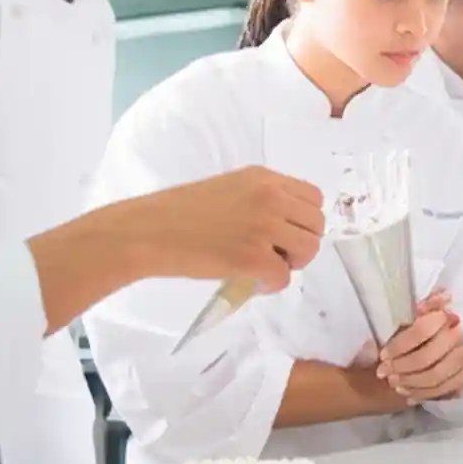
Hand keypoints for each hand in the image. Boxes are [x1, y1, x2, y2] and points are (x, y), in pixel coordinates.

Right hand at [112, 166, 324, 291]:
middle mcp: (270, 196)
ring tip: (267, 268)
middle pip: (316, 224)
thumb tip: (285, 226)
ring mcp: (263, 225)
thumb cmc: (178, 213)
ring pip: (308, 249)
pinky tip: (252, 282)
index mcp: (264, 178)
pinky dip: (272, 284)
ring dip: (292, 263)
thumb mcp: (228, 189)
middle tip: (278, 255)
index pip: (313, 198)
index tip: (286, 233)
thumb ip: (260, 200)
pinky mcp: (252, 256)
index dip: (304, 220)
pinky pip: (283, 276)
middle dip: (302, 243)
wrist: (146, 231)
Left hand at [376, 292, 462, 404]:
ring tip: (394, 384)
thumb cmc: (402, 340)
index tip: (383, 355)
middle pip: (429, 355)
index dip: (401, 344)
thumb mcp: (401, 322)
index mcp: (441, 314)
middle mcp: (457, 333)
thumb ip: (415, 310)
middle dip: (404, 366)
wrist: (408, 363)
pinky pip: (446, 389)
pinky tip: (409, 394)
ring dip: (412, 382)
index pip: (423, 329)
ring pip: (438, 374)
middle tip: (384, 373)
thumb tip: (443, 295)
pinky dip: (425, 393)